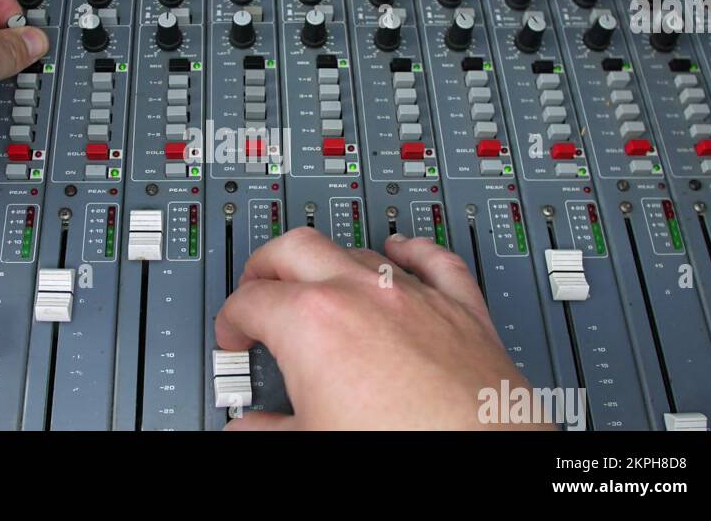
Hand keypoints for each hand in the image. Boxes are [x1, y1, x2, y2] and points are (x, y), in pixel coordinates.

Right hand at [215, 228, 545, 429]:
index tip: (234, 336)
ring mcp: (415, 296)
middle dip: (267, 264)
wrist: (479, 463)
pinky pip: (435, 260)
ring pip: (358, 249)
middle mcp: (362, 295)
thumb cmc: (403, 447)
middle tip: (256, 287)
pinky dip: (412, 249)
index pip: (250, 300)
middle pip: (295, 249)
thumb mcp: (308, 441)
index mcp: (312, 322)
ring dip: (328, 260)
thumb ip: (266, 428)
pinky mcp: (462, 310)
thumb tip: (248, 431)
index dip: (231, 319)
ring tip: (315, 280)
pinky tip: (401, 248)